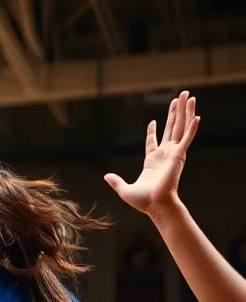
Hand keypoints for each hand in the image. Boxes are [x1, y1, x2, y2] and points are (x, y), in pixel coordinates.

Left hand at [104, 90, 197, 215]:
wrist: (156, 206)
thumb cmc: (144, 201)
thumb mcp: (124, 190)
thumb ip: (116, 182)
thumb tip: (106, 176)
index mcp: (152, 161)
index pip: (152, 142)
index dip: (152, 131)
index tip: (152, 122)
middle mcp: (165, 155)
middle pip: (171, 128)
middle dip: (174, 112)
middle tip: (179, 97)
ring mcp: (173, 153)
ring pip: (180, 127)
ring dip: (185, 111)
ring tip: (188, 95)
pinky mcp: (179, 156)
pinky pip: (187, 138)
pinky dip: (192, 127)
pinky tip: (196, 115)